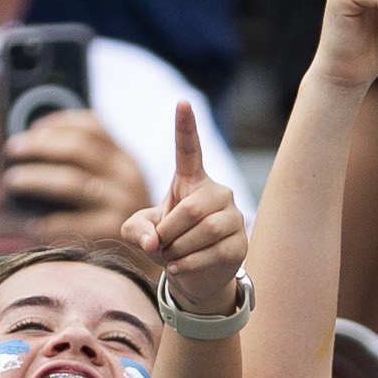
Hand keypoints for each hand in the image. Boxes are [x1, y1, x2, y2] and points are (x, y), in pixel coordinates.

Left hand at [4, 110, 152, 247]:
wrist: (158, 256)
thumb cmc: (123, 218)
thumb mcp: (119, 185)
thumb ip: (92, 166)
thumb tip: (35, 146)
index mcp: (126, 159)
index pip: (93, 127)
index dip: (60, 123)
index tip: (33, 128)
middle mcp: (126, 176)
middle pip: (77, 149)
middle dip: (39, 146)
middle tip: (13, 149)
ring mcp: (121, 203)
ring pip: (70, 181)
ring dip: (35, 178)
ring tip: (13, 180)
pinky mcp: (111, 230)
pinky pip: (70, 221)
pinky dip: (47, 221)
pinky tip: (31, 223)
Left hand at [122, 102, 246, 312]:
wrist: (194, 275)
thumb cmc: (167, 243)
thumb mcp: (141, 233)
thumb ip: (136, 230)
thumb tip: (152, 241)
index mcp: (191, 180)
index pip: (189, 149)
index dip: (185, 126)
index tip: (182, 102)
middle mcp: (217, 192)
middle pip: (192, 208)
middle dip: (170, 232)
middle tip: (160, 246)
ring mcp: (233, 216)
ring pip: (206, 230)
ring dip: (180, 249)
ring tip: (171, 256)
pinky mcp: (241, 241)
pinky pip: (215, 251)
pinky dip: (190, 263)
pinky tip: (179, 267)